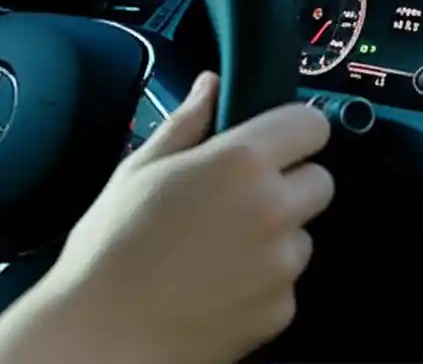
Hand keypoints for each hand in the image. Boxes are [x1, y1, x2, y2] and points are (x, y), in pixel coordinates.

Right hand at [24, 73, 333, 363]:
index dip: (293, 131)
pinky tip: (215, 283)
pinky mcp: (280, 308)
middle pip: (319, 181)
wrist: (102, 335)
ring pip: (302, 234)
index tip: (275, 143)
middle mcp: (272, 209)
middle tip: (238, 199)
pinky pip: (286, 282)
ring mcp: (280, 263)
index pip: (311, 125)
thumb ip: (187, 122)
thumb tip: (211, 86)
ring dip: (275, 236)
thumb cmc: (110, 251)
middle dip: (288, 185)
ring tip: (216, 248)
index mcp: (240, 162)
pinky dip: (262, 282)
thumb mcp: (139, 170)